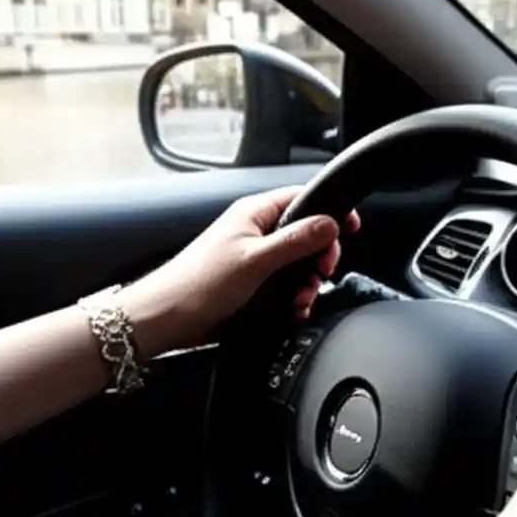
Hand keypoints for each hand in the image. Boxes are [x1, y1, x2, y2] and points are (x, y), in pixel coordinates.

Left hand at [120, 186, 359, 355]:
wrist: (166, 318)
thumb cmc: (198, 284)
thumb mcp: (255, 260)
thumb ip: (295, 240)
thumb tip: (330, 223)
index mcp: (255, 213)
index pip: (304, 199)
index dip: (330, 212)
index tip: (350, 228)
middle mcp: (256, 231)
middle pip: (307, 233)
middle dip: (320, 255)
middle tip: (321, 272)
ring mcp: (255, 257)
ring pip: (299, 262)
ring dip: (307, 282)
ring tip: (301, 298)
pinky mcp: (252, 281)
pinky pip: (286, 283)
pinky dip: (295, 296)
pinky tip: (292, 308)